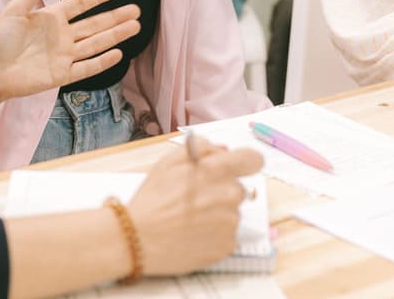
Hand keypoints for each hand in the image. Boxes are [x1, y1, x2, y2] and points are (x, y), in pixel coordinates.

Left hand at [0, 0, 139, 102]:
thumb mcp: (14, 9)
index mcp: (51, 18)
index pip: (81, 3)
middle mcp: (61, 35)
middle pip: (94, 23)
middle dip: (115, 16)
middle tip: (136, 9)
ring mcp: (63, 55)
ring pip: (96, 43)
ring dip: (116, 35)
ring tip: (135, 26)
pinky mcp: (61, 75)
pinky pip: (87, 67)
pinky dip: (102, 61)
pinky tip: (118, 53)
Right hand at [128, 141, 263, 275]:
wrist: (140, 238)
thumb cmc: (153, 198)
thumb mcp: (170, 160)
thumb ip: (201, 147)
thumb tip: (223, 150)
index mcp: (216, 170)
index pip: (253, 159)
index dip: (245, 161)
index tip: (236, 167)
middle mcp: (230, 195)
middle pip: (239, 187)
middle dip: (222, 188)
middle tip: (196, 196)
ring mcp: (231, 223)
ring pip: (232, 211)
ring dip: (218, 211)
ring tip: (190, 216)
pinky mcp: (228, 246)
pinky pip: (228, 233)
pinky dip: (215, 232)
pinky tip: (194, 232)